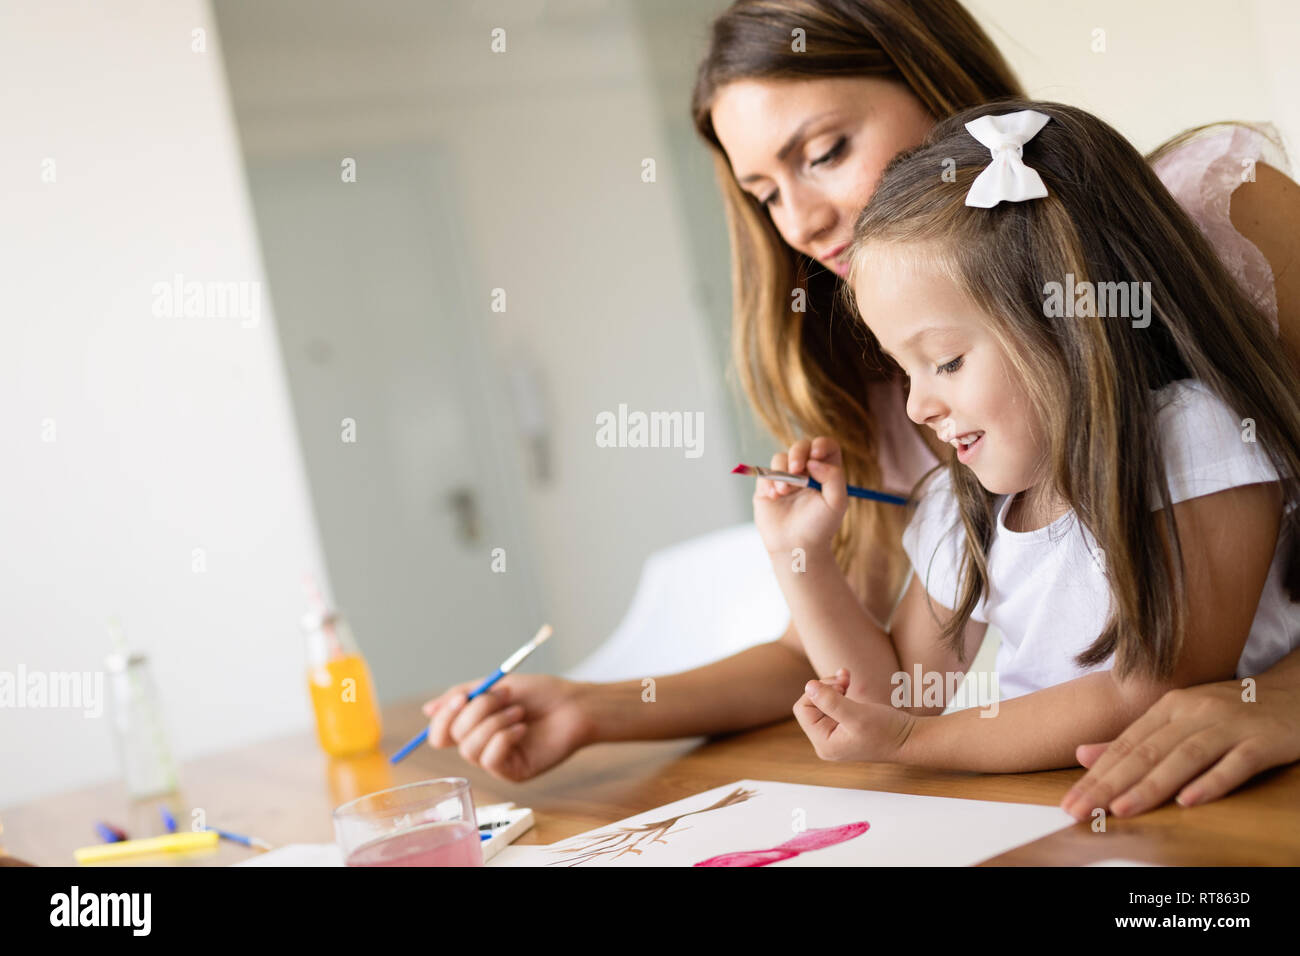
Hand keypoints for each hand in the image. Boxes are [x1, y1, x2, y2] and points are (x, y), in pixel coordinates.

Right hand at [421, 674, 594, 782]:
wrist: (574, 705)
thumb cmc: (541, 693)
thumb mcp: (497, 685)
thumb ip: (463, 696)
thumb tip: (427, 710)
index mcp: (474, 725)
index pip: (440, 732)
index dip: (444, 716)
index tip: (461, 697)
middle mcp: (480, 744)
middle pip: (450, 738)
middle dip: (475, 712)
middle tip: (502, 695)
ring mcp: (495, 760)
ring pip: (469, 749)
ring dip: (494, 723)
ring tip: (519, 712)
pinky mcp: (512, 772)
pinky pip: (490, 760)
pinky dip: (504, 738)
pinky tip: (523, 729)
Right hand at [752, 437, 848, 556]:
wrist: (796, 547)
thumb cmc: (820, 527)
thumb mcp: (837, 502)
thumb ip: (833, 477)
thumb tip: (813, 461)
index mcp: (826, 472)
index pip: (825, 446)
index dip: (821, 445)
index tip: (816, 455)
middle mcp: (806, 472)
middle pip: (801, 446)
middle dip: (797, 453)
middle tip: (796, 470)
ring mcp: (786, 478)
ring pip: (780, 458)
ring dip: (782, 472)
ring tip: (785, 492)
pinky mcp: (767, 486)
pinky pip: (765, 472)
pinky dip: (769, 481)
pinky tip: (775, 496)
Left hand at [793, 667, 916, 762]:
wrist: (910, 739)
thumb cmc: (887, 730)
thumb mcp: (857, 715)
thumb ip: (830, 701)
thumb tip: (808, 686)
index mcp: (823, 743)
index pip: (803, 708)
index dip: (816, 692)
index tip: (840, 687)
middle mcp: (825, 741)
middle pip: (810, 704)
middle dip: (826, 688)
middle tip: (845, 682)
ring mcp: (834, 734)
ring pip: (821, 701)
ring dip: (833, 686)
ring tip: (848, 680)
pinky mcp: (844, 726)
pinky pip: (832, 704)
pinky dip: (839, 690)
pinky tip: (848, 681)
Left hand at [1061, 679, 1299, 819]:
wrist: (1294, 694)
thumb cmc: (1230, 713)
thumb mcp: (1180, 719)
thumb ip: (1135, 740)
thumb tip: (1082, 755)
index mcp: (1170, 707)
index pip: (1125, 745)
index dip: (1096, 774)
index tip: (1070, 801)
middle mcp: (1194, 712)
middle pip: (1147, 752)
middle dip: (1109, 784)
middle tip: (1079, 810)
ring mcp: (1229, 725)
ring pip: (1184, 757)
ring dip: (1151, 785)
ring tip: (1121, 809)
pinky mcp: (1262, 741)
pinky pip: (1235, 763)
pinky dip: (1211, 781)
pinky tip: (1188, 801)